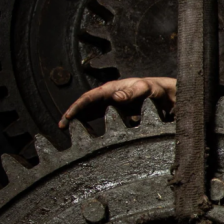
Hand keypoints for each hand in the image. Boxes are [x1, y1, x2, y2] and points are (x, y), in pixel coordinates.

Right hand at [59, 77, 177, 127]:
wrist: (162, 95)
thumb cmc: (153, 89)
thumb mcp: (144, 89)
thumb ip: (131, 92)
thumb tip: (115, 96)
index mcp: (111, 88)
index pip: (89, 96)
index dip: (77, 106)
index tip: (68, 116)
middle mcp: (107, 96)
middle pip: (85, 105)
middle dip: (72, 114)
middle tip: (61, 126)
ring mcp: (109, 105)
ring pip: (89, 112)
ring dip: (78, 121)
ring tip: (68, 132)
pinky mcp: (114, 113)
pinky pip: (98, 119)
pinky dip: (89, 125)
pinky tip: (85, 134)